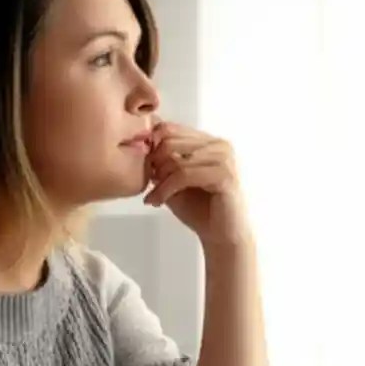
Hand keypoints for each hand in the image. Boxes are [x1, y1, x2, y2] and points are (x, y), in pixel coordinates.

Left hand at [143, 121, 252, 246]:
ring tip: (154, 197)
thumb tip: (139, 147)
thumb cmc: (200, 210)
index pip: (170, 128)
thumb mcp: (174, 181)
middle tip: (150, 183)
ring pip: (175, 160)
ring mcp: (224, 158)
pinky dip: (166, 189)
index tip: (145, 168)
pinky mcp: (224, 175)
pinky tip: (158, 202)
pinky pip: (184, 175)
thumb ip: (161, 163)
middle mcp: (219, 145)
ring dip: (159, 181)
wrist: (222, 236)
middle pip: (170, 141)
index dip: (151, 147)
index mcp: (208, 141)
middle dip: (154, 164)